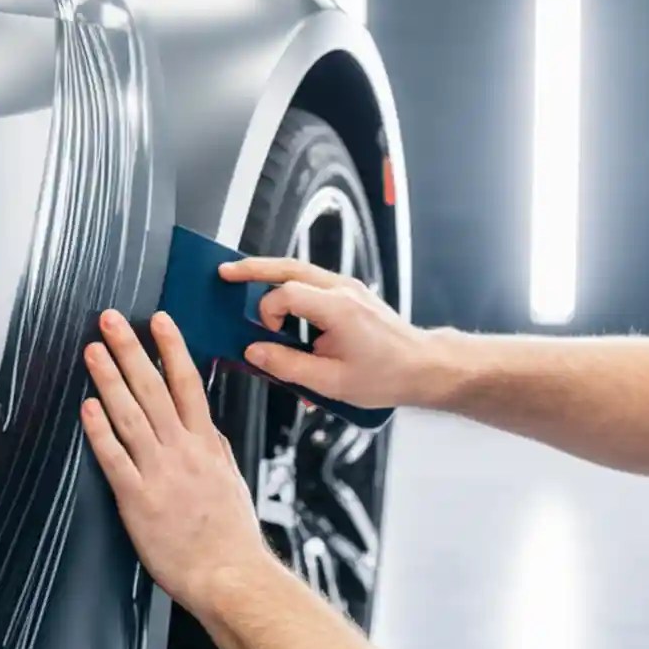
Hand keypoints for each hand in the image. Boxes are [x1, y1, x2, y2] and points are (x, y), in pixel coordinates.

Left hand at [81, 310, 273, 613]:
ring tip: (93, 350)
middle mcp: (182, 450)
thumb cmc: (231, 535)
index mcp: (205, 443)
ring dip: (109, 379)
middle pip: (153, 389)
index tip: (158, 320)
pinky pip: (115, 458)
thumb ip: (214, 447)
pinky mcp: (138, 499)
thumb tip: (203, 422)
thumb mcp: (231, 479)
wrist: (229, 575)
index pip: (187, 383)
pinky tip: (87, 407)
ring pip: (130, 415)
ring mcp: (159, 472)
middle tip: (111, 320)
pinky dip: (100, 430)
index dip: (171, 347)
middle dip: (130, 349)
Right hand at [219, 257, 438, 407]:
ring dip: (270, 273)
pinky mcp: (349, 293)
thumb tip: (255, 352)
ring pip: (300, 269)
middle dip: (253, 268)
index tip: (265, 337)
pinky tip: (277, 298)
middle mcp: (342, 290)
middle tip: (225, 272)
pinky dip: (289, 283)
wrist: (423, 367)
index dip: (267, 313)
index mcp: (338, 308)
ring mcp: (348, 288)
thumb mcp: (331, 382)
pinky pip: (312, 281)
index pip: (286, 294)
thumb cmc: (387, 375)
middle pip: (289, 267)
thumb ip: (287, 365)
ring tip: (243, 278)